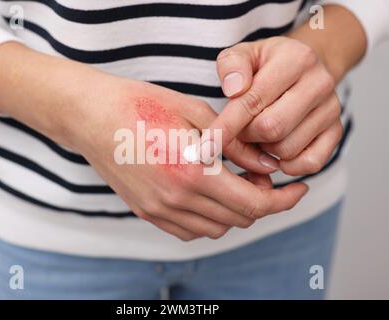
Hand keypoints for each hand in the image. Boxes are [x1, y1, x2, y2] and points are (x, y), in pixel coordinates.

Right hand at [69, 75, 307, 239]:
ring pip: (216, 229)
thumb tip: (265, 166)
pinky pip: (190, 231)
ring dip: (235, 211)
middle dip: (262, 202)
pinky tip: (208, 194)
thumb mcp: (195, 113)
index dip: (283, 200)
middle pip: (238, 220)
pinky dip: (209, 220)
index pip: (253, 204)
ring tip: (234, 183)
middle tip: (261, 176)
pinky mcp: (146, 212)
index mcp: (192, 172)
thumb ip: (235, 145)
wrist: (91, 117)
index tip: (297, 189)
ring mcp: (158, 210)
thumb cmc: (142, 105)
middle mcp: (175, 199)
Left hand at [205, 36, 342, 175]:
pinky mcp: (337, 131)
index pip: (253, 101)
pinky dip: (288, 165)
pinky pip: (310, 163)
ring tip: (258, 134)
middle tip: (238, 131)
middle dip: (246, 137)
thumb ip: (231, 66)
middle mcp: (319, 83)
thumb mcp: (244, 54)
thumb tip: (234, 90)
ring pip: (287, 149)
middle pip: (271, 129)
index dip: (225, 127)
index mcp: (295, 59)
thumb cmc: (266, 64)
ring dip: (264, 151)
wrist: (305, 65)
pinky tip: (275, 151)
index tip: (205, 148)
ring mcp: (331, 109)